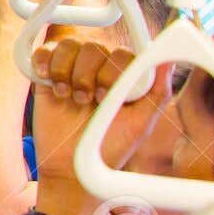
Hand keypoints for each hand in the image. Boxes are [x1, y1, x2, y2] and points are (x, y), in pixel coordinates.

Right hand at [29, 37, 170, 185]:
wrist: (71, 168)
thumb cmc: (109, 148)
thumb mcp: (140, 124)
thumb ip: (158, 91)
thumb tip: (169, 60)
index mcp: (124, 76)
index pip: (121, 53)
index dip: (111, 71)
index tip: (104, 96)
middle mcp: (100, 69)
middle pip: (93, 47)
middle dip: (87, 75)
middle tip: (84, 101)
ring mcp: (73, 71)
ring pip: (69, 46)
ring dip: (65, 71)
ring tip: (65, 95)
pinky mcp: (48, 76)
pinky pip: (44, 52)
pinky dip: (44, 61)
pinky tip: (48, 80)